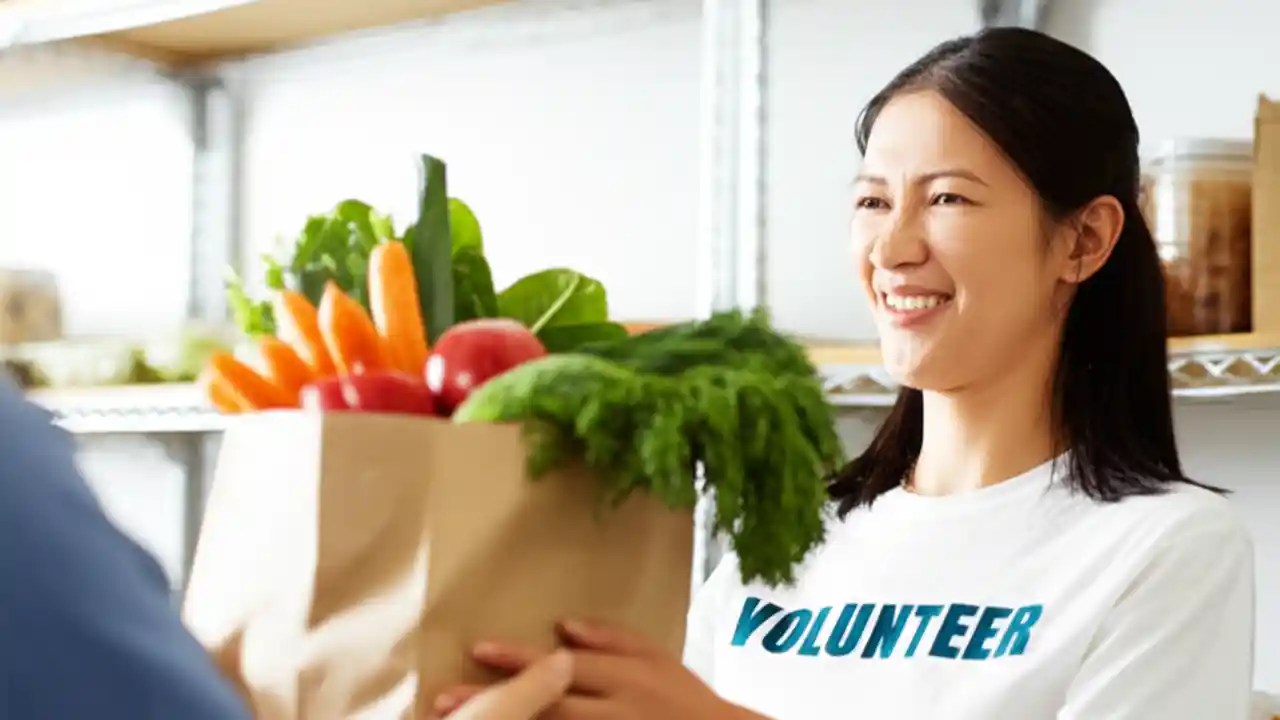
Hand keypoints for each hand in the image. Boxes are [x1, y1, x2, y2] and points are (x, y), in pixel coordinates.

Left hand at [437, 620, 754, 719]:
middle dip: (493, 704)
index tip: (477, 650)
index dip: (519, 659)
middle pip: (543, 707)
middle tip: (444, 700)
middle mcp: (614, 712)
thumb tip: (564, 627)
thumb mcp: (659, 658)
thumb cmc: (688, 699)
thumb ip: (613, 639)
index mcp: (623, 677)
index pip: (561, 667)